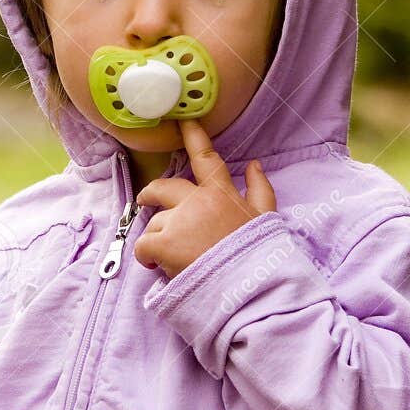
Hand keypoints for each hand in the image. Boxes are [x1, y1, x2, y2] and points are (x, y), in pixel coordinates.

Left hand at [132, 118, 276, 278]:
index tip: (184, 121)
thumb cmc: (258, 256)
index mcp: (221, 194)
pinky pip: (143, 245)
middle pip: (165, 187)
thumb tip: (255, 164)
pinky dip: (146, 257)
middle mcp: (197, 201)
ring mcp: (179, 221)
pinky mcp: (164, 243)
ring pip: (154, 223)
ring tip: (174, 258)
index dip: (194, 136)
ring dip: (159, 238)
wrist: (250, 288)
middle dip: (152, 192)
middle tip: (145, 199)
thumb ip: (260, 189)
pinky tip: (157, 266)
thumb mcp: (266, 219)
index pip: (206, 158)